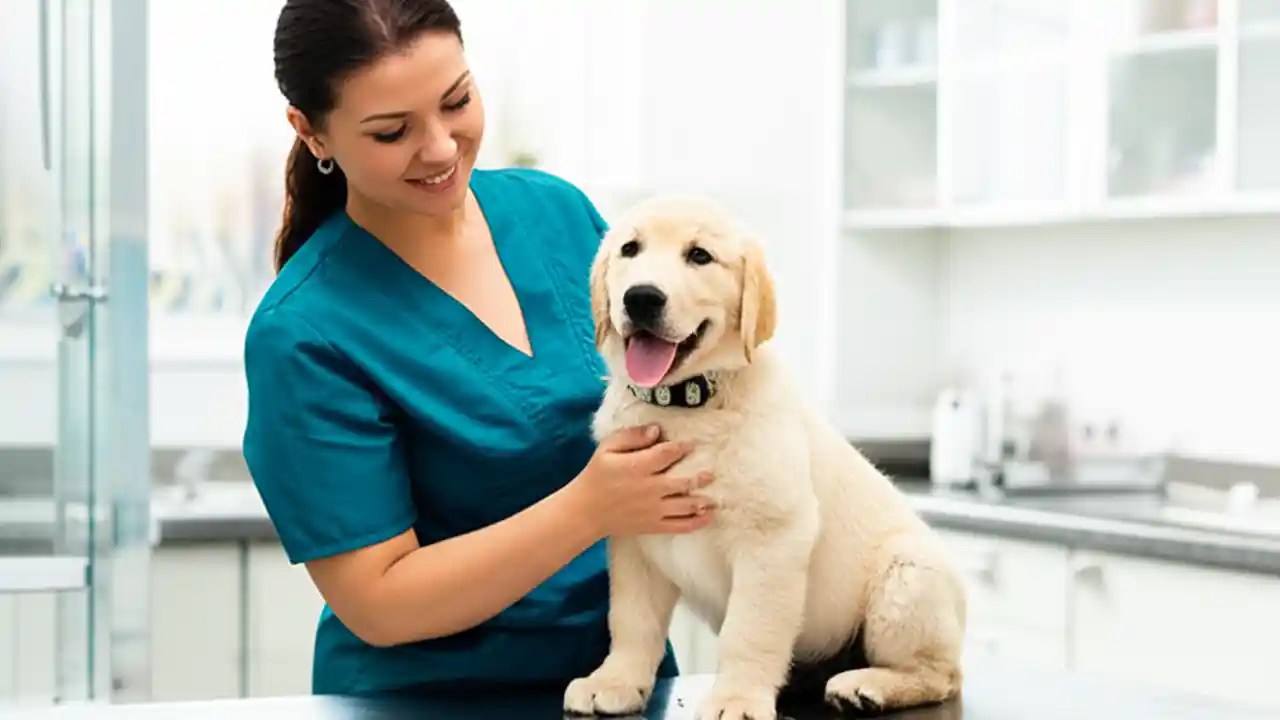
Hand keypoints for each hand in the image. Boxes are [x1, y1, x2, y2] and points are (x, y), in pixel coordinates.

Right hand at [569, 425, 714, 539]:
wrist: (585, 512)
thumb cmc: (596, 476)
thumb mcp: (607, 448)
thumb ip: (631, 436)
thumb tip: (656, 430)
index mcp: (638, 467)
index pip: (667, 454)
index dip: (683, 447)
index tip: (693, 443)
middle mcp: (650, 489)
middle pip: (683, 481)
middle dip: (701, 476)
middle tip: (712, 472)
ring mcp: (654, 510)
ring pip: (686, 505)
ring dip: (704, 500)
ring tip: (716, 496)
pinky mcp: (653, 525)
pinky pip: (680, 526)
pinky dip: (697, 522)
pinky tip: (709, 517)